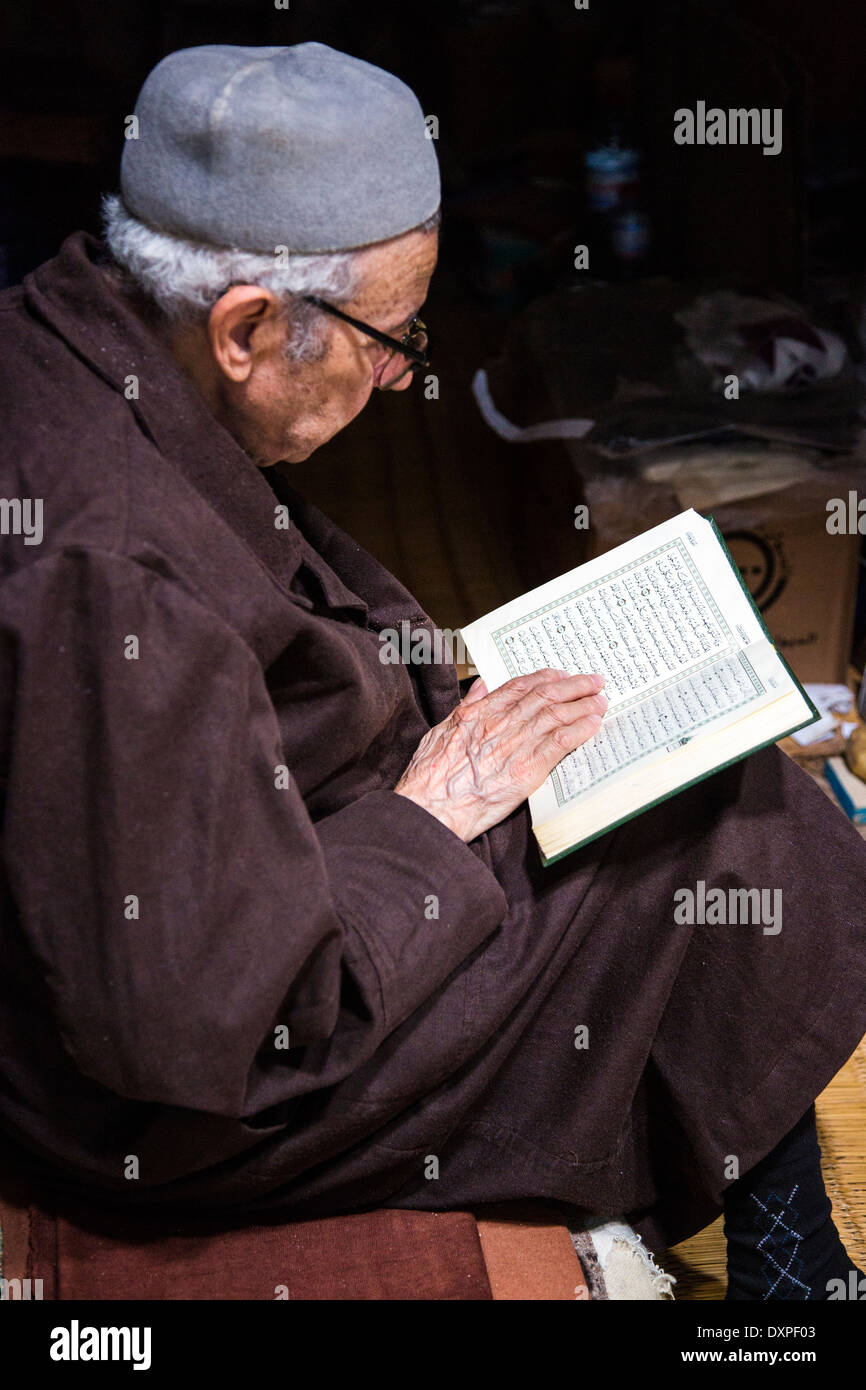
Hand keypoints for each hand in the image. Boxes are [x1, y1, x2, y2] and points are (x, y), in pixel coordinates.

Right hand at [394, 668, 607, 841]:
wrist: (431, 806)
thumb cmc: (429, 776)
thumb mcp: (439, 731)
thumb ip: (465, 707)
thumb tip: (480, 687)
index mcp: (479, 713)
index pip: (519, 686)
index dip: (545, 678)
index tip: (560, 674)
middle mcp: (500, 724)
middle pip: (545, 696)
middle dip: (573, 686)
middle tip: (594, 682)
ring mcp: (515, 746)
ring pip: (556, 715)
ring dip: (583, 706)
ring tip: (600, 702)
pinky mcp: (526, 770)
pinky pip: (559, 744)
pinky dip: (579, 731)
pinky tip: (592, 726)